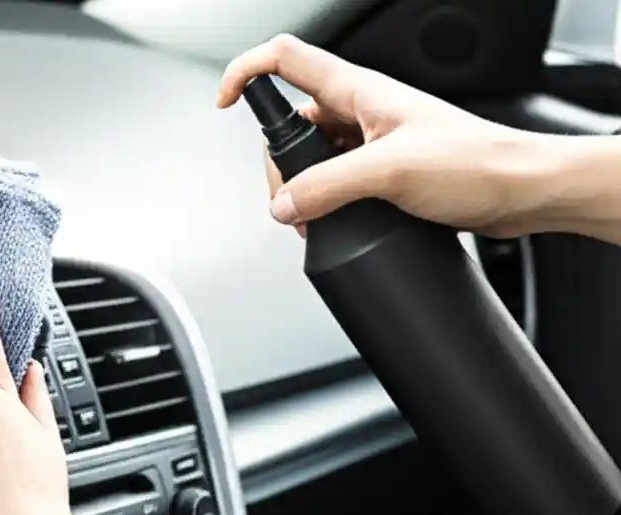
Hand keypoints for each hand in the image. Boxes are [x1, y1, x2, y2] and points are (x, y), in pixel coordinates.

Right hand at [216, 35, 550, 238]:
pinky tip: (338, 222)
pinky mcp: (384, 171)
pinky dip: (326, 203)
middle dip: (279, 164)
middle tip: (290, 200)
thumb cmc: (478, 162)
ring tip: (318, 218)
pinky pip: (336, 181)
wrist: (524, 191)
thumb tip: (283, 205)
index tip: (224, 103)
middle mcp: (362, 110)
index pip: (285, 59)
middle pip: (291, 122)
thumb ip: (327, 187)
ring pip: (313, 157)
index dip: (246, 73)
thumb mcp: (390, 173)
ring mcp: (372, 141)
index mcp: (359, 90)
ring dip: (304, 189)